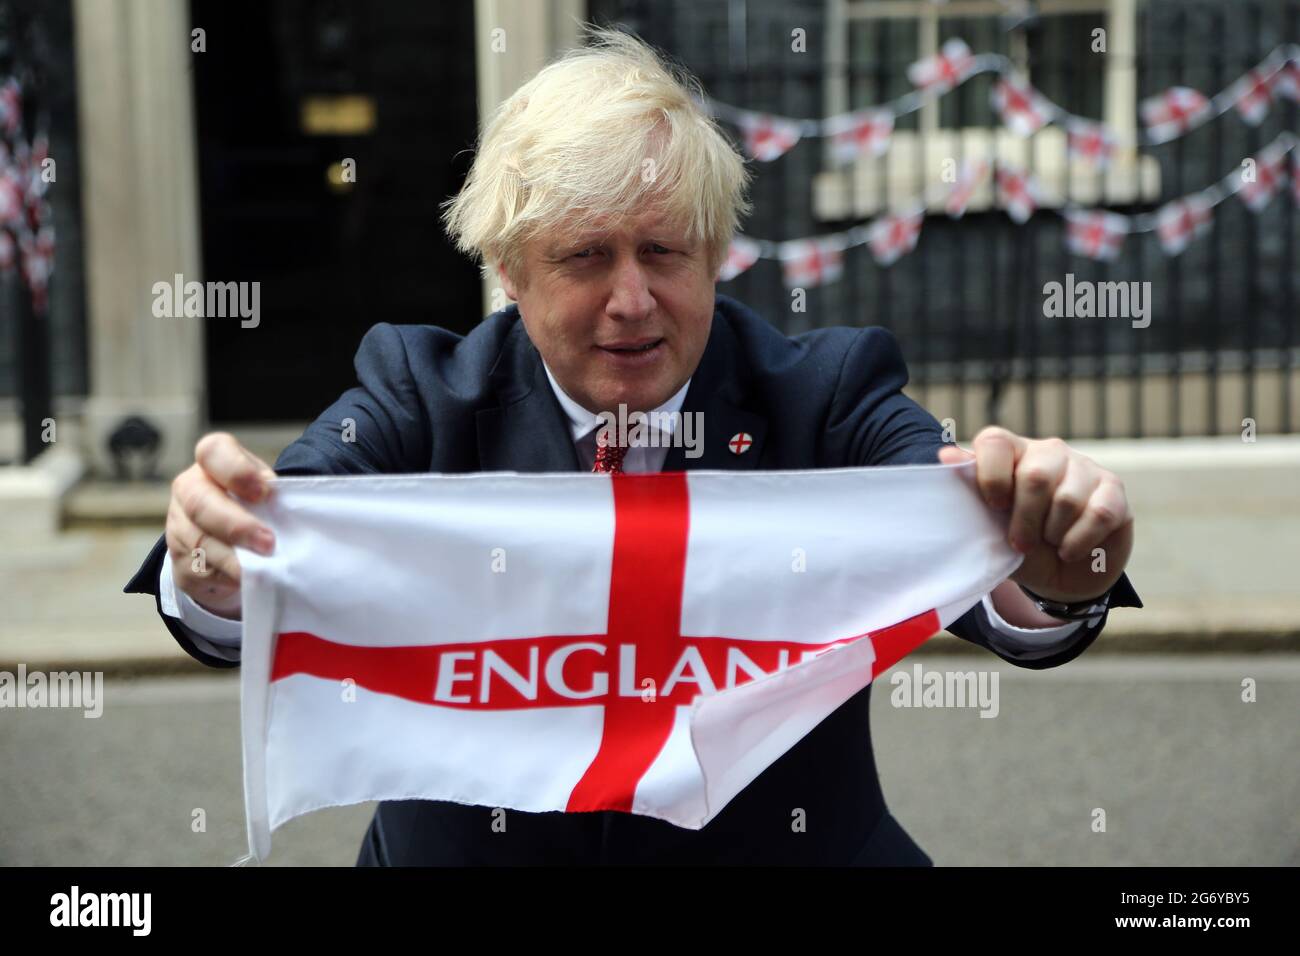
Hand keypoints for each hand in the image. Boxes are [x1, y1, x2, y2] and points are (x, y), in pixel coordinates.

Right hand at [166, 432, 276, 618]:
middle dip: (237, 526)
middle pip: (200, 503)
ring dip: (233, 557)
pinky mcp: (180, 560)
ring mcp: (178, 525)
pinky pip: (200, 569)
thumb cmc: (252, 506)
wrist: (227, 540)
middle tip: (268, 543)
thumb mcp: (263, 491)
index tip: (264, 493)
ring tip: (262, 568)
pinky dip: (226, 576)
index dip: (237, 471)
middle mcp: (188, 489)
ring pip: (198, 541)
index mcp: (212, 463)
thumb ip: (270, 494)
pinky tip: (246, 578)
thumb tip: (286, 510)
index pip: (213, 452)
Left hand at [937, 427, 1133, 603]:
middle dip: (1024, 520)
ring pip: (1067, 499)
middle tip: (1019, 543)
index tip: (993, 507)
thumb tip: (946, 453)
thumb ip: (970, 491)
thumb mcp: (990, 525)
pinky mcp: (1113, 489)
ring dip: (1052, 534)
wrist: (1063, 575)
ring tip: (1049, 543)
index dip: (990, 476)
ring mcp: (1084, 467)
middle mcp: (1048, 452)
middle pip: (1034, 476)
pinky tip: (1070, 550)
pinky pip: (1097, 514)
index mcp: (1012, 454)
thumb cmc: (1020, 544)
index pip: (995, 442)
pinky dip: (1079, 541)